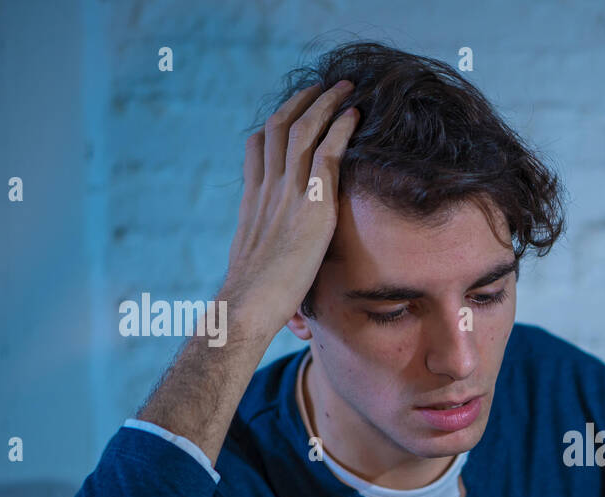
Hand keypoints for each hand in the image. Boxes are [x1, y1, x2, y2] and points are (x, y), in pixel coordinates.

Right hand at [220, 81, 358, 339]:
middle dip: (302, 101)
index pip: (257, 147)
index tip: (292, 110)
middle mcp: (267, 188)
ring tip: (346, 87)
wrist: (249, 303)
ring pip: (303, 130)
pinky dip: (341, 129)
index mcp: (252, 199)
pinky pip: (327, 153)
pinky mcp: (311, 204)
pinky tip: (355, 115)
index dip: (275, 123)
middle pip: (279, 127)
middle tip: (322, 85)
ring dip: (326, 103)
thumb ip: (268, 247)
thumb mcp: (256, 263)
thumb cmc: (254, 297)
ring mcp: (287, 192)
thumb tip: (275, 258)